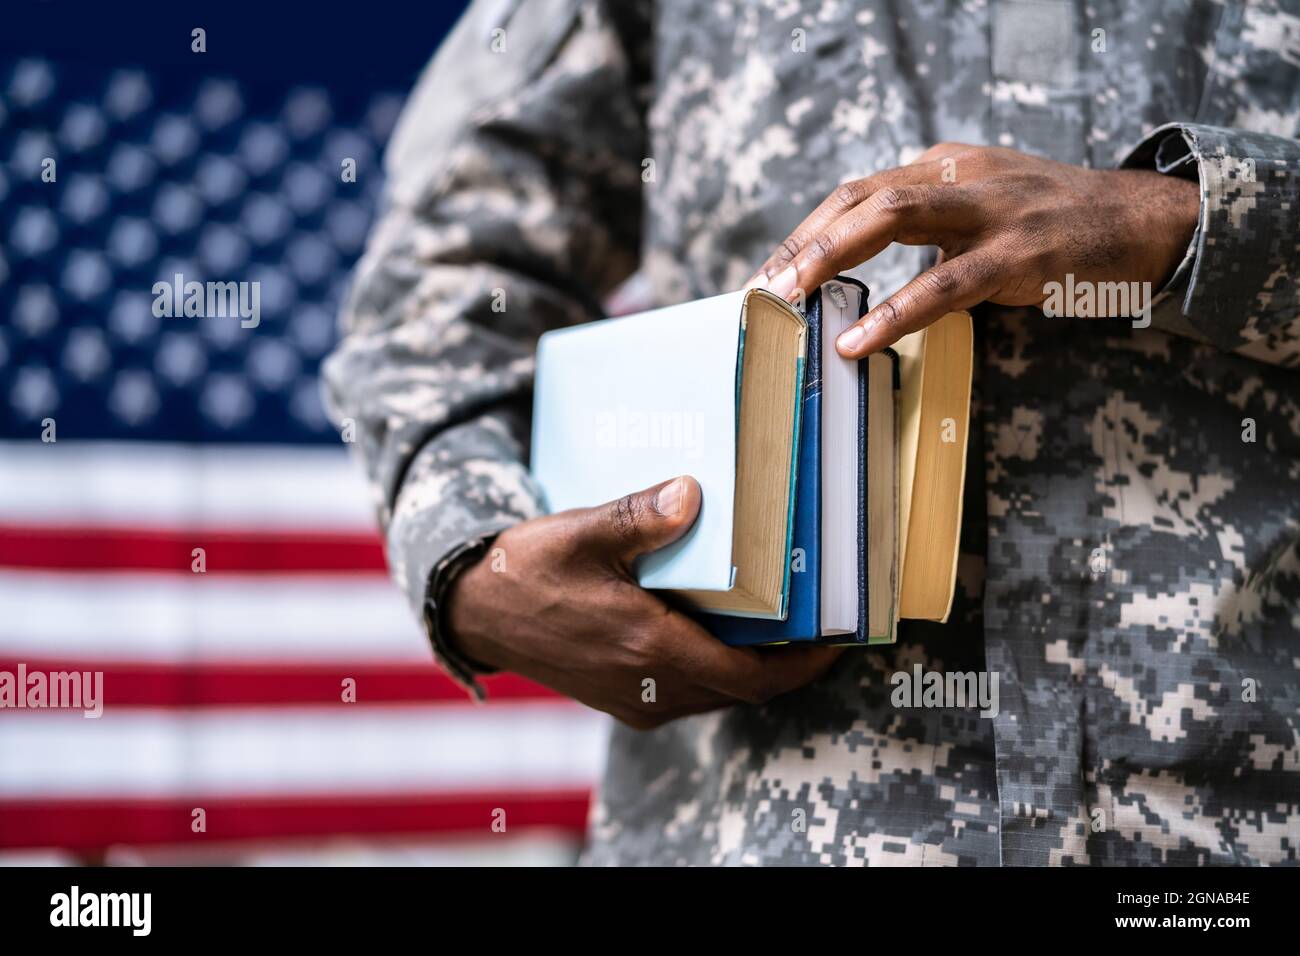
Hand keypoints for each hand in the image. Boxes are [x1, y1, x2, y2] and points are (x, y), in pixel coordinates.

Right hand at [445, 475, 841, 728]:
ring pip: (715, 693)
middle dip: (787, 663)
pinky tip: (721, 629)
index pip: (751, 677)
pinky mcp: (620, 697)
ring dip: (752, 667)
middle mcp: (648, 685)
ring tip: (781, 623)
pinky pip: (687, 691)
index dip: (803, 665)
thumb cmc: (525, 572)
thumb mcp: (582, 533)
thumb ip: (640, 515)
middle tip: (821, 622)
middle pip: (742, 689)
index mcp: (649, 648)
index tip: (839, 640)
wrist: (474, 611)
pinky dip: (717, 668)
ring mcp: (633, 699)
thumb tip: (693, 491)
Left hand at [746, 143, 1199, 356]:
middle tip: (764, 288)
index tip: (771, 271)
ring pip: (893, 220)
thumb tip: (859, 269)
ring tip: (792, 300)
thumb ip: (925, 229)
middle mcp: (959, 175)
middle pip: (860, 197)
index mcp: (943, 165)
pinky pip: (944, 286)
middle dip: (805, 244)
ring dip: (832, 259)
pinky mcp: (1019, 253)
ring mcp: (989, 210)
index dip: (808, 232)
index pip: (857, 192)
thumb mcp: (981, 207)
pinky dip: (894, 314)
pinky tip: (859, 340)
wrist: (1141, 220)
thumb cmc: (1051, 222)